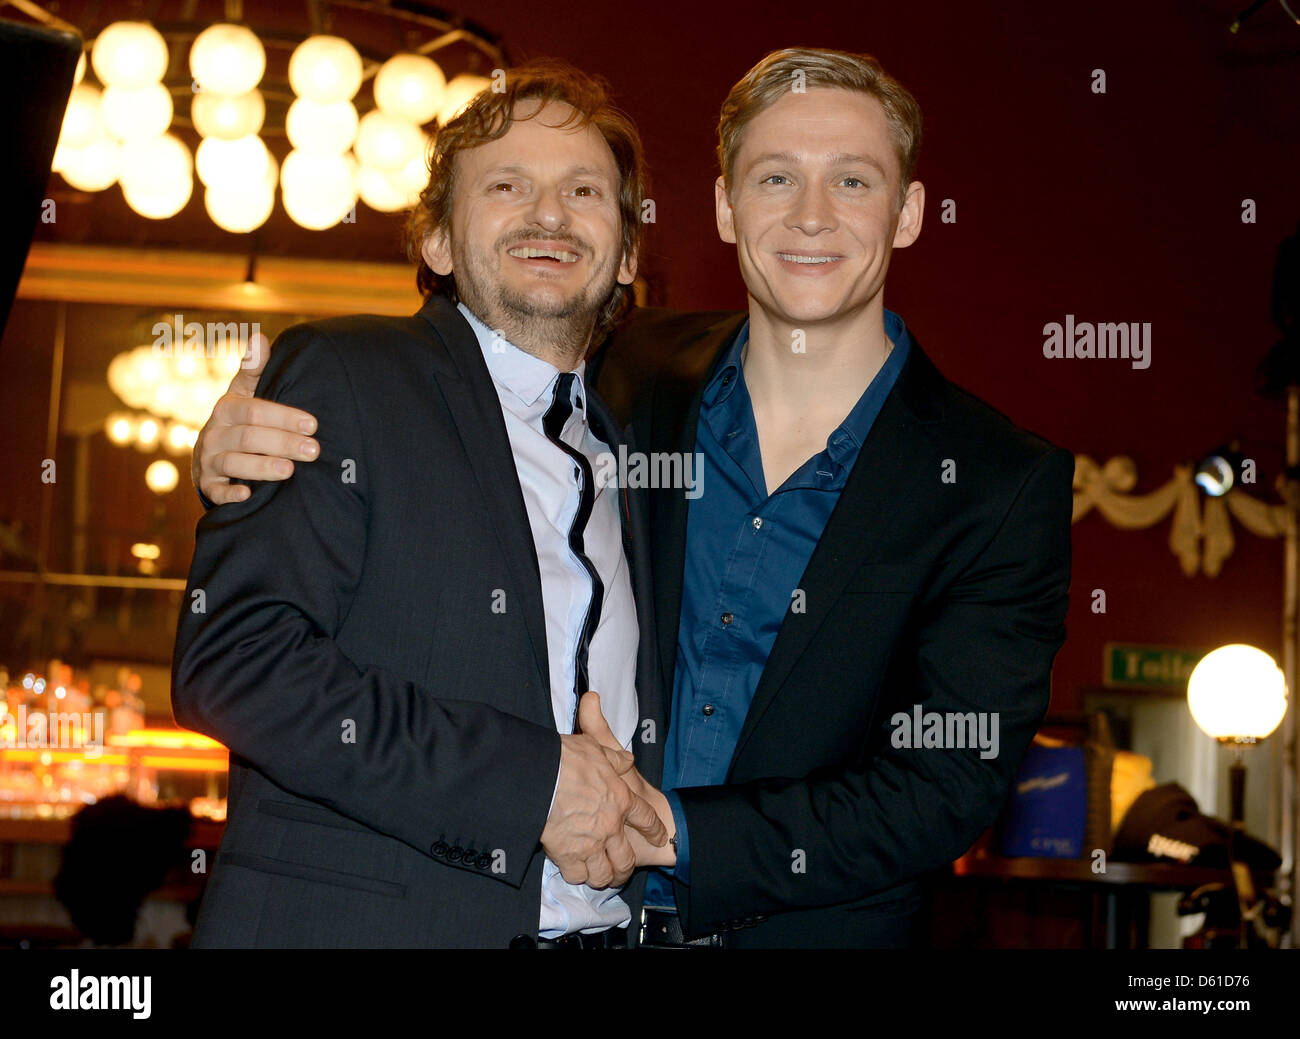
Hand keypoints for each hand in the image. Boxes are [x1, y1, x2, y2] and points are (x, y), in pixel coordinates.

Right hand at [192, 332, 321, 504]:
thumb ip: (254, 369)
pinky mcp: (208, 485)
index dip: (283, 417)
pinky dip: (229, 494)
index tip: (313, 424)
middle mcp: (214, 433)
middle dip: (282, 443)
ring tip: (290, 470)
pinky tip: (248, 495)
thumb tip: (259, 337)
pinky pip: (216, 491)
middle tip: (314, 450)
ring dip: (261, 467)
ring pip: (233, 463)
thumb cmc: (240, 419)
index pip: (253, 410)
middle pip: (248, 437)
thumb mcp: (245, 392)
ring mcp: (209, 461)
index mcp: (226, 408)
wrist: (213, 453)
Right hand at [540, 694, 666, 888]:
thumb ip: (614, 759)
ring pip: (604, 874)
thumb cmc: (567, 759)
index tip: (660, 839)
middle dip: (625, 870)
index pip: (647, 819)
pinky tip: (574, 870)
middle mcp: (610, 826)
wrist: (538, 774)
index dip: (655, 831)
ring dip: (602, 877)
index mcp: (621, 799)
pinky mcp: (567, 855)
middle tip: (621, 872)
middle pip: (626, 860)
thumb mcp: (597, 750)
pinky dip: (577, 875)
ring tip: (598, 877)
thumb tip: (626, 760)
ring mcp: (590, 844)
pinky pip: (577, 876)